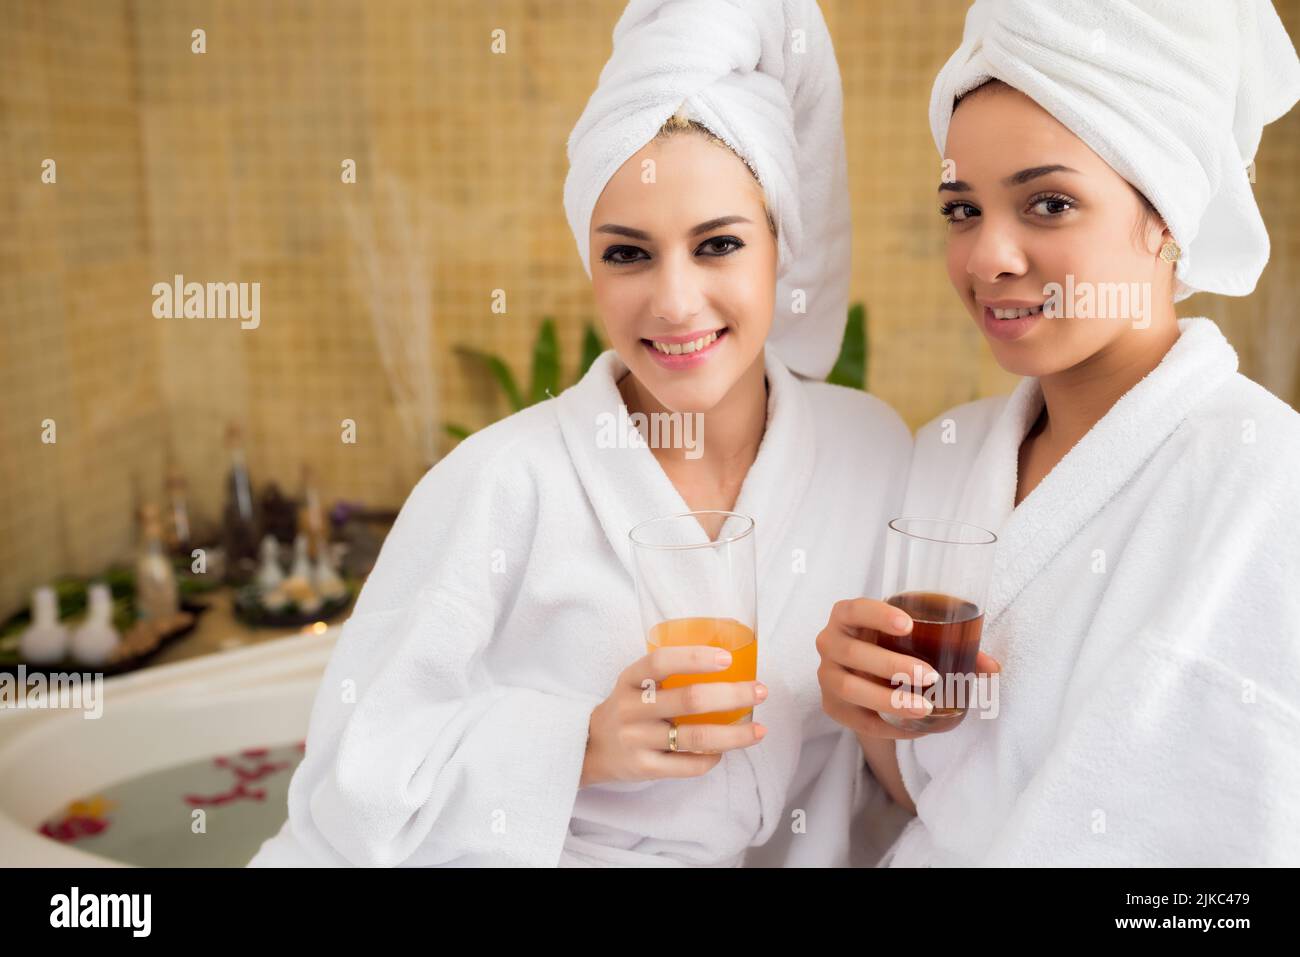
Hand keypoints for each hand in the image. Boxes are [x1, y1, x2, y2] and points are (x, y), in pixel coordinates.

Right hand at [579, 645, 766, 787]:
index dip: (695, 658)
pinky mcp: (644, 768)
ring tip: (759, 730)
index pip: (661, 662)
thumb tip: (729, 662)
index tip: (728, 658)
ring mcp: (637, 740)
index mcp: (630, 679)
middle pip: (689, 700)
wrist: (591, 747)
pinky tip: (725, 750)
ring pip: (695, 737)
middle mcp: (631, 709)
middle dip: (732, 695)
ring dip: (734, 734)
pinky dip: (713, 757)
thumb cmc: (629, 707)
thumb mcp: (636, 683)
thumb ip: (667, 673)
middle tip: (760, 691)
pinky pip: (688, 765)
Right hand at [816, 597, 1000, 739]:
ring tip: (924, 707)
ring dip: (888, 699)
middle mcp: (829, 643)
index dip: (878, 615)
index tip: (908, 624)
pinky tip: (915, 727)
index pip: (854, 610)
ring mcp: (826, 676)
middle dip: (891, 665)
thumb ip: (952, 645)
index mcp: (846, 616)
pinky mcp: (832, 707)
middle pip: (852, 653)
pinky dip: (888, 725)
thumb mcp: (914, 637)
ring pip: (850, 688)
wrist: (864, 674)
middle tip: (930, 675)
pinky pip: (858, 720)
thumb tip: (992, 667)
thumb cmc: (891, 645)